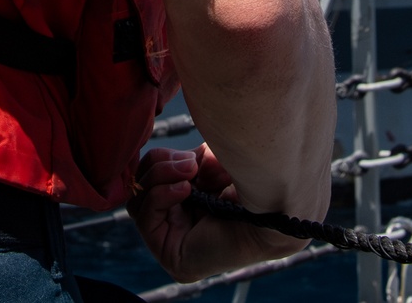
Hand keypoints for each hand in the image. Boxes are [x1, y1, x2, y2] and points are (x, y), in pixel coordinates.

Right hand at [127, 144, 307, 283]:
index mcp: (189, 203)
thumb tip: (172, 164)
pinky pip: (145, 216)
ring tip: (191, 172)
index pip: (153, 178)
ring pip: (140, 199)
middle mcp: (179, 224)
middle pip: (142, 185)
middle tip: (190, 163)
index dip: (164, 161)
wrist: (271, 209)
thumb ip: (184, 161)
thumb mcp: (208, 163)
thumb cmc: (249, 183)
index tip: (190, 156)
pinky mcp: (172, 255)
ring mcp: (174, 241)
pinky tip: (187, 189)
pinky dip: (161, 195)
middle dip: (162, 166)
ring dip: (162, 177)